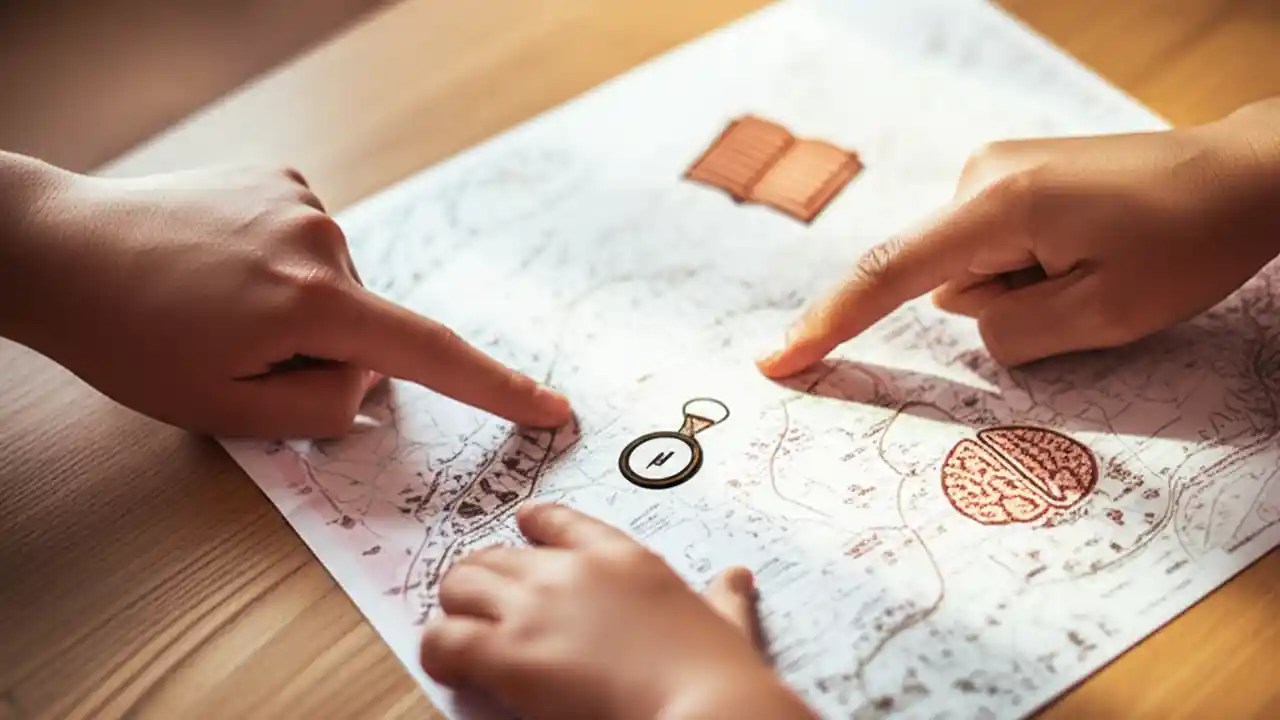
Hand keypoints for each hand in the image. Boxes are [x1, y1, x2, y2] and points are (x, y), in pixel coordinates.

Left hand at [2, 159, 570, 436]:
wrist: (60, 250)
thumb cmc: (130, 339)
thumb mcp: (227, 413)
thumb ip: (321, 410)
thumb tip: (366, 380)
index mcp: (311, 303)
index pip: (428, 354)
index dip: (496, 388)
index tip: (552, 407)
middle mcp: (321, 241)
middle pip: (368, 330)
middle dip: (326, 357)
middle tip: (241, 358)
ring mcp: (302, 202)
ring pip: (340, 288)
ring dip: (302, 312)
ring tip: (221, 307)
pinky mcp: (283, 178)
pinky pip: (313, 247)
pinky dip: (285, 270)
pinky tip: (227, 268)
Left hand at [420, 504, 814, 719]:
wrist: (706, 707)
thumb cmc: (717, 671)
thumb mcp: (726, 622)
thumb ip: (724, 597)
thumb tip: (739, 578)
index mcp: (621, 558)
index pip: (557, 521)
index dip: (531, 524)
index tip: (520, 528)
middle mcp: (569, 571)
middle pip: (494, 553)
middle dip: (483, 579)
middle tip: (483, 607)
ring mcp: (534, 609)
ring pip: (459, 585)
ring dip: (455, 610)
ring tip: (461, 636)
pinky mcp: (508, 654)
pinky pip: (444, 639)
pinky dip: (439, 652)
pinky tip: (451, 667)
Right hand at [758, 96, 1279, 375]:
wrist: (1248, 174)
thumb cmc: (1187, 242)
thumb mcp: (1104, 316)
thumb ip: (1010, 333)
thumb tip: (967, 317)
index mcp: (999, 206)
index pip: (889, 276)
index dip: (829, 324)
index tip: (776, 361)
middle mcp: (984, 174)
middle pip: (944, 280)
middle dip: (1003, 304)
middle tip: (1089, 286)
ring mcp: (998, 170)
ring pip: (972, 269)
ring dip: (1023, 286)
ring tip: (1097, 262)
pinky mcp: (1015, 176)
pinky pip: (993, 247)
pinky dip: (1030, 265)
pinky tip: (1088, 245)